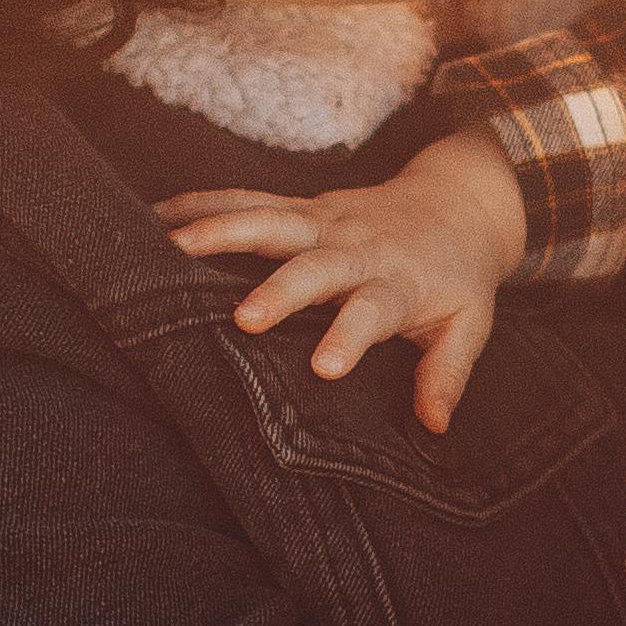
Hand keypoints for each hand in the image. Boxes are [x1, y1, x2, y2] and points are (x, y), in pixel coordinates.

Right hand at [155, 132, 531, 433]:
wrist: (460, 203)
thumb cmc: (457, 276)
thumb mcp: (469, 325)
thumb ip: (448, 372)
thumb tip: (434, 425)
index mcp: (398, 281)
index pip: (374, 309)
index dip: (350, 335)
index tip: (325, 368)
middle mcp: (357, 247)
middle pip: (316, 265)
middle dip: (280, 289)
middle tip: (243, 318)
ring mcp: (324, 220)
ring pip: (269, 220)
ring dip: (220, 230)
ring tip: (170, 247)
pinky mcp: (301, 206)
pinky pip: (246, 200)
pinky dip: (201, 204)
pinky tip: (156, 215)